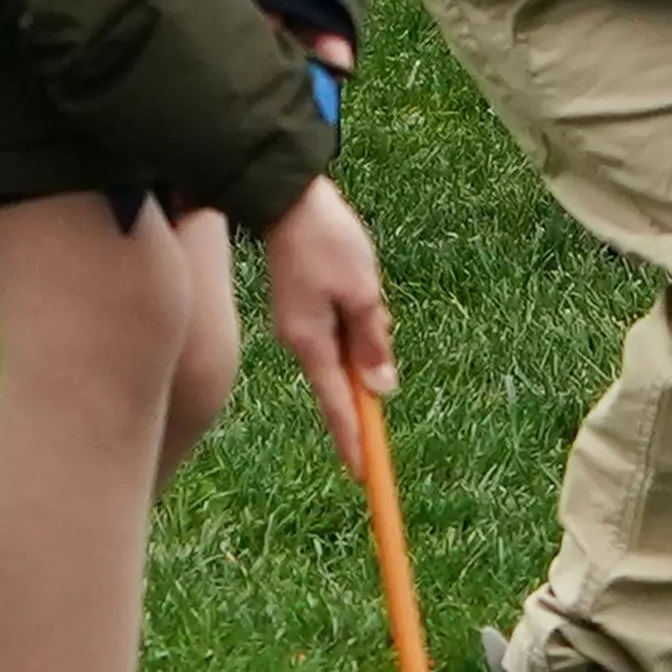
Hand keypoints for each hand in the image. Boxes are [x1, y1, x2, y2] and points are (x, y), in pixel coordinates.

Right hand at [262, 173, 393, 475]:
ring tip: (362, 279)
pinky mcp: (302, 304)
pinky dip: (355, 311)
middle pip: (344, 374)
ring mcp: (298, 322)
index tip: (364, 474)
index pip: (338, 405)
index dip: (353, 439)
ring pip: (345, 345)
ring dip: (364, 326)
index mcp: (311, 343)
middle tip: (373, 313)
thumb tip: (382, 388)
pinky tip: (357, 277)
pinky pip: (338, 323)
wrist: (289, 197)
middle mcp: (300, 340)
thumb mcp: (363, 291)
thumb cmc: (327, 241)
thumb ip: (372, 341)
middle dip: (367, 361)